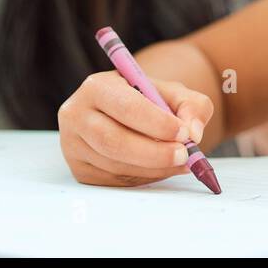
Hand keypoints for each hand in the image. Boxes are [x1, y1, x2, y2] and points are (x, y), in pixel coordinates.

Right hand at [58, 71, 214, 186]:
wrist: (125, 113)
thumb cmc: (147, 100)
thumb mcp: (172, 92)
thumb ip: (192, 105)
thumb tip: (194, 132)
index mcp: (96, 87)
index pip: (125, 107)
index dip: (156, 123)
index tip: (184, 133)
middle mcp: (76, 115)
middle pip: (114, 141)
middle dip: (155, 153)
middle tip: (184, 155)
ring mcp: (73, 145)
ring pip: (116, 165)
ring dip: (154, 168)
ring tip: (180, 162)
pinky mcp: (80, 170)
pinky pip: (114, 181)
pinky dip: (143, 177)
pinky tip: (160, 168)